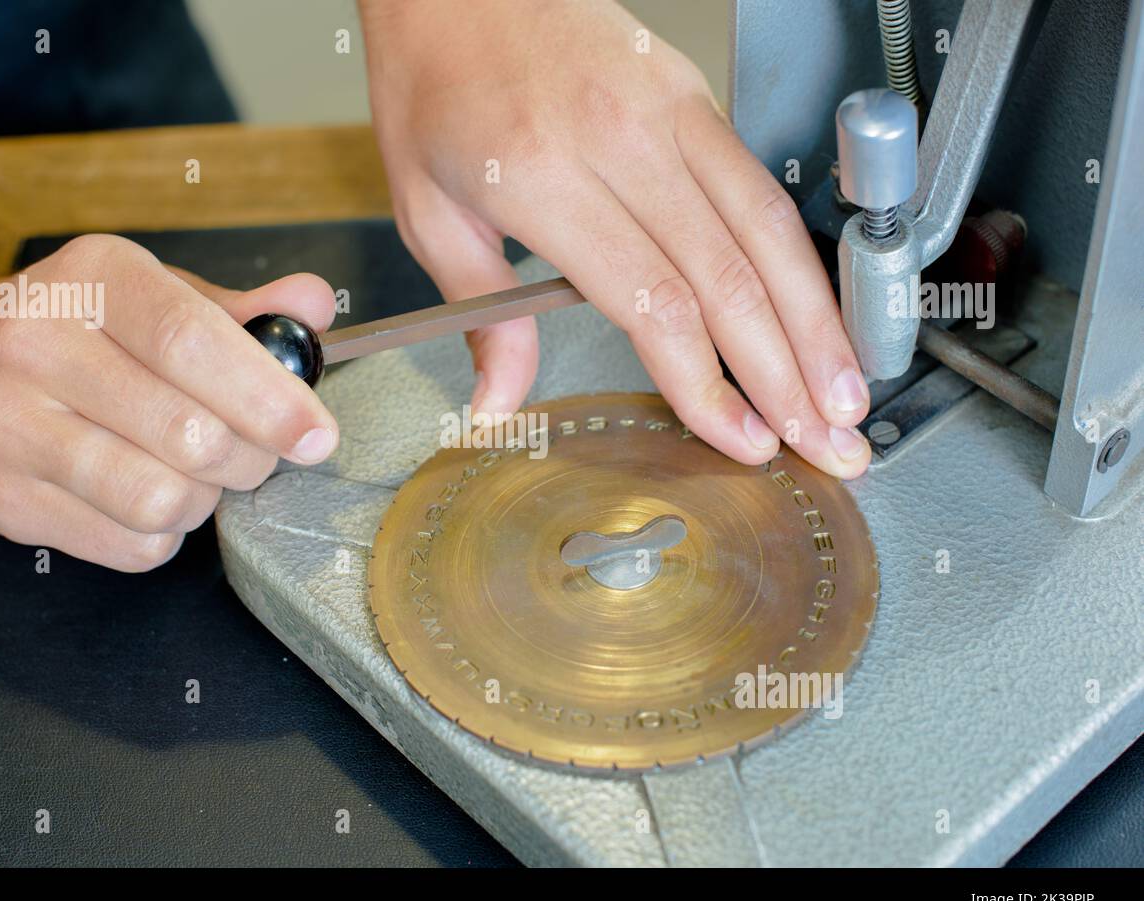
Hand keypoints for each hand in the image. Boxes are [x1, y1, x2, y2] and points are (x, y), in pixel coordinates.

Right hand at [0, 235, 337, 570]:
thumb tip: (316, 306)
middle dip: (251, 458)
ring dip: (204, 499)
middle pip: (190, 433)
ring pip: (161, 498)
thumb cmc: (73, 331)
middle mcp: (37, 343)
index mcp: (93, 278)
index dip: (269, 396)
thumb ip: (240, 309)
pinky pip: (131, 544)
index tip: (317, 435)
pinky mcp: (4, 499)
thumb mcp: (152, 296)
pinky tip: (145, 497)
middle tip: (256, 453)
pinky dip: (163, 533)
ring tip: (194, 473)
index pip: (192, 341)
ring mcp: (10, 424)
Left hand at [361, 0, 871, 476]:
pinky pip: (760, 185)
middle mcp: (620, 141)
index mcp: (545, 178)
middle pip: (730, 278)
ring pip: (767, 231)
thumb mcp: (427, 211)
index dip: (709, 384)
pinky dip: (799, 257)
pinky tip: (819, 310)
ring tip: (848, 394)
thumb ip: (482, 315)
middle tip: (827, 443)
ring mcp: (667, 110)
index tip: (742, 439)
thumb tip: (500, 402)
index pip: (655, 303)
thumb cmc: (435, 82)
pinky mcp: (692, 95)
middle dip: (788, 374)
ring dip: (817, 322)